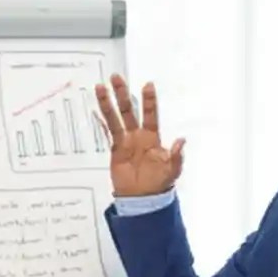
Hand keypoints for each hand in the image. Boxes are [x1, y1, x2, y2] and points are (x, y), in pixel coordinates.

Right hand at [95, 74, 184, 196]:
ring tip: (101, 87)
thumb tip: (181, 140)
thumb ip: (176, 156)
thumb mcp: (172, 170)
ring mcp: (125, 141)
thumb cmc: (159, 184)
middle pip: (129, 110)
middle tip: (116, 78)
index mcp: (153, 138)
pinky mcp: (115, 149)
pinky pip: (108, 132)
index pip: (150, 115)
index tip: (148, 85)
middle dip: (123, 94)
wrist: (143, 198)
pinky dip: (101, 121)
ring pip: (115, 118)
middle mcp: (138, 136)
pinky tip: (95, 109)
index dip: (149, 101)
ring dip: (108, 103)